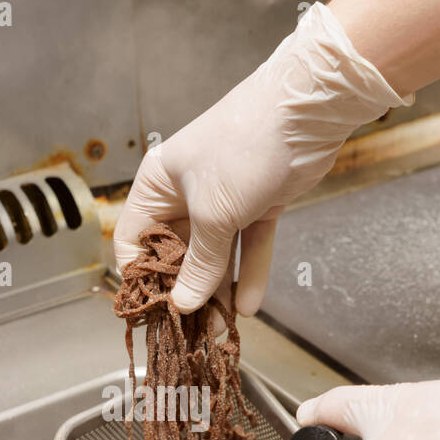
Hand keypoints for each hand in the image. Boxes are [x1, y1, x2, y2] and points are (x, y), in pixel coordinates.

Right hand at [113, 2, 408, 315]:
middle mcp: (185, 194)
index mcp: (158, 185)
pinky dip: (248, 273)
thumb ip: (200, 264)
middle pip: (177, 253)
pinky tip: (249, 305)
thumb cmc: (244, 147)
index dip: (141, 276)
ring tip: (222, 328)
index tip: (153, 309)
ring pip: (215, 255)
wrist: (305, 111)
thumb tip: (183, 304)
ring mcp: (222, 200)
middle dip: (186, 290)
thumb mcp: (214, 213)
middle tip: (192, 328)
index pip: (134, 239)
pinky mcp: (255, 205)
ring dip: (219, 290)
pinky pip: (246, 247)